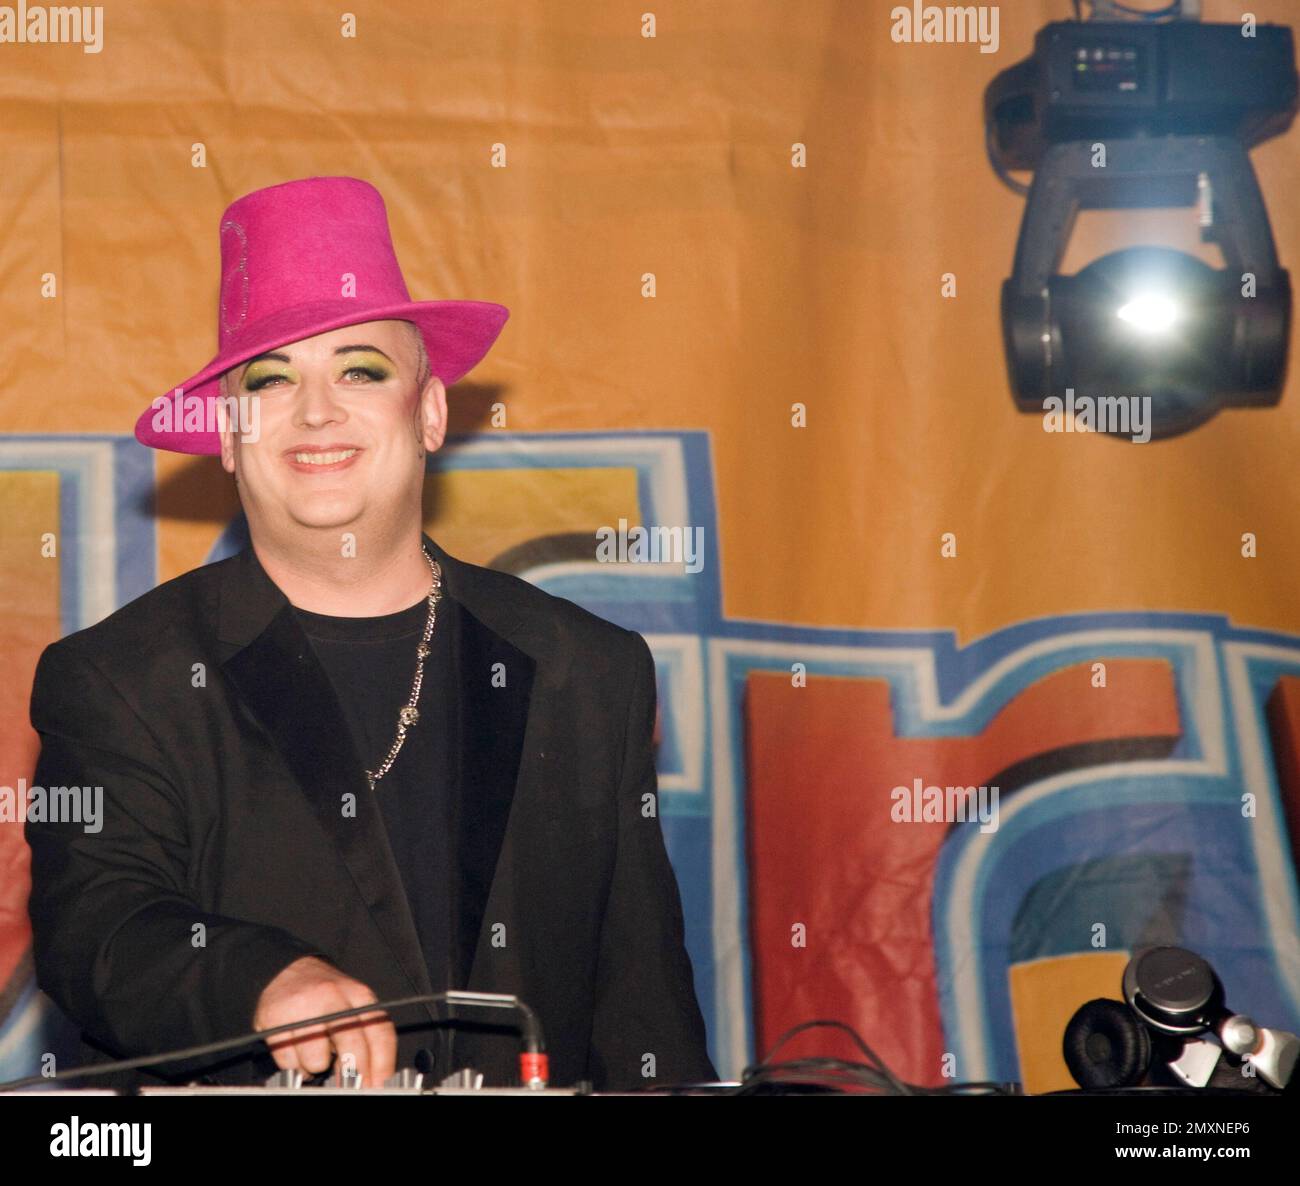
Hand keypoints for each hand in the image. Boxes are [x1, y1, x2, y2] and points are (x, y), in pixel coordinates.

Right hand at [252, 956, 397, 1087]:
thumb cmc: (325, 995)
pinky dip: (293, 1065)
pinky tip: (296, 1049)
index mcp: (359, 996)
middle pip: (352, 1045)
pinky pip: (288, 1062)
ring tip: (314, 1054)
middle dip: (353, 1074)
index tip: (378, 1085)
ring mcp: (303, 1009)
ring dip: (315, 1068)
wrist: (288, 969)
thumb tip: (370, 1078)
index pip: (380, 1034)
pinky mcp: (275, 1021)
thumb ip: (364, 1036)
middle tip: (348, 1085)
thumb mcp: (353, 1005)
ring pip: (316, 1060)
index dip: (382, 1066)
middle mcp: (333, 999)